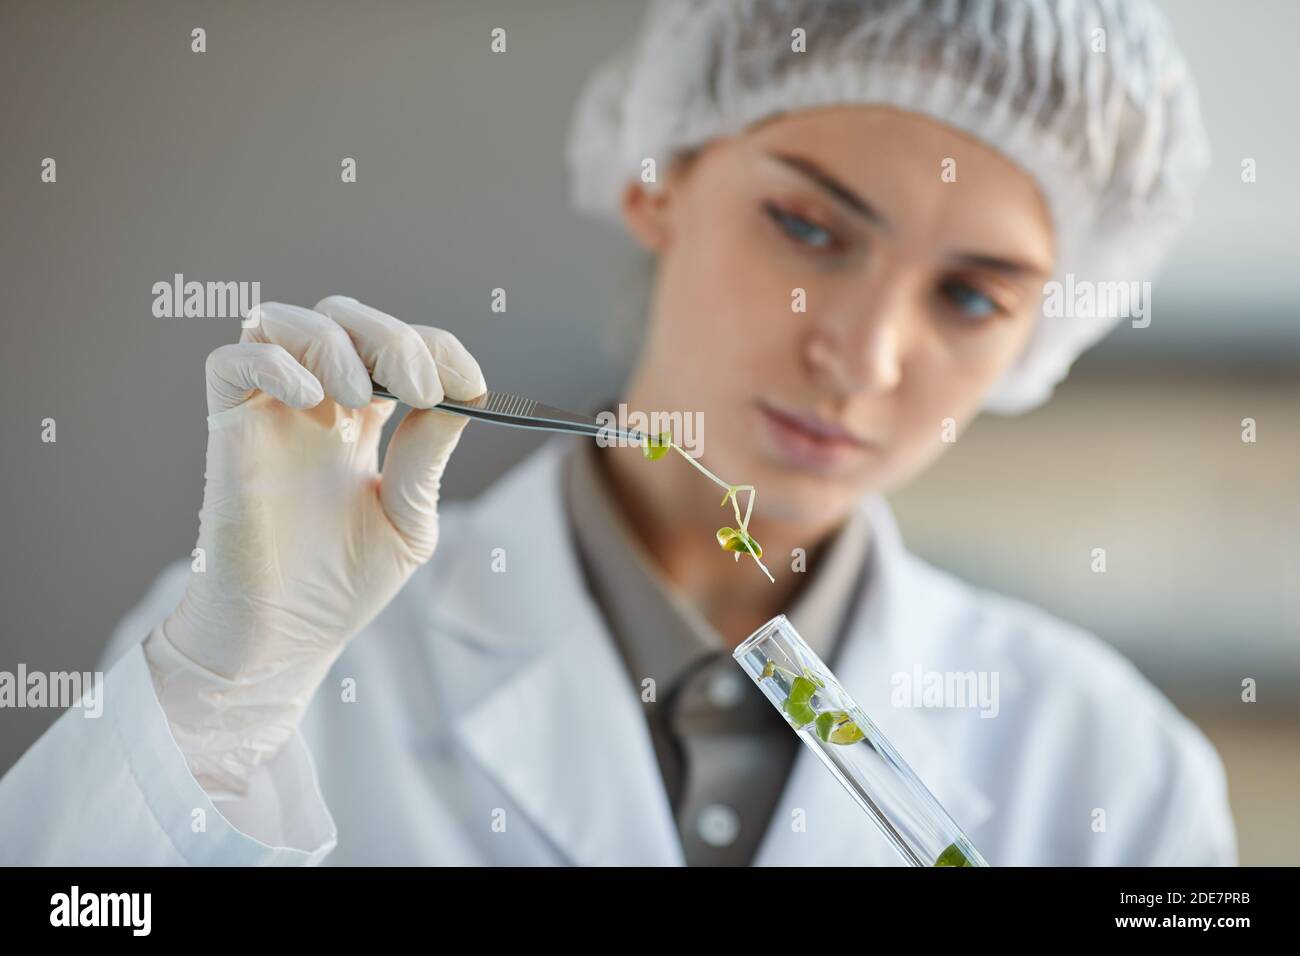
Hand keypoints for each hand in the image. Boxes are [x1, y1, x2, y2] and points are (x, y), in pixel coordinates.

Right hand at [143, 295, 485, 796]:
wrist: (284, 642)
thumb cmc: (342, 588)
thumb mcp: (407, 520)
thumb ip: (426, 458)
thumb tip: (462, 399)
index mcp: (361, 421)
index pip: (396, 348)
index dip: (436, 350)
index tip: (471, 387)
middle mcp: (313, 406)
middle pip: (343, 318)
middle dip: (391, 337)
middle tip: (422, 388)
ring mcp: (267, 414)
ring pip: (281, 320)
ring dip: (333, 341)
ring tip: (364, 395)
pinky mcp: (226, 431)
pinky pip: (231, 361)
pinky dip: (276, 363)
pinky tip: (314, 402)